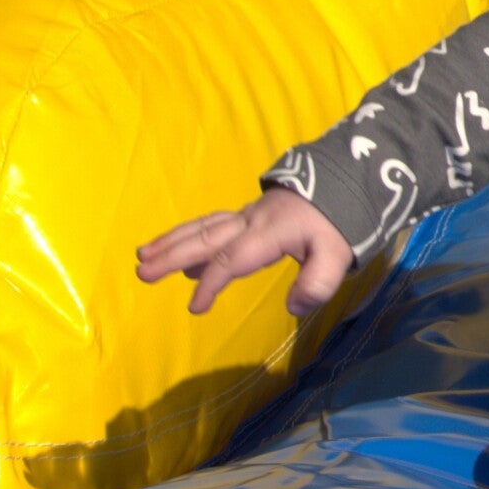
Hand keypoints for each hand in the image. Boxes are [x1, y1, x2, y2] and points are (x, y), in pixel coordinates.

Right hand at [136, 192, 352, 315]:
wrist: (346, 180)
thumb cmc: (341, 221)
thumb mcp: (338, 254)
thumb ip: (318, 282)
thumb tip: (293, 308)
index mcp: (269, 233)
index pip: (232, 259)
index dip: (212, 282)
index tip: (196, 307)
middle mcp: (251, 222)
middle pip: (206, 238)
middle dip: (172, 255)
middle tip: (141, 272)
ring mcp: (248, 216)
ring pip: (203, 227)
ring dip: (172, 242)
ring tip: (143, 257)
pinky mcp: (250, 215)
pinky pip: (211, 224)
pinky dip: (189, 235)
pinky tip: (180, 253)